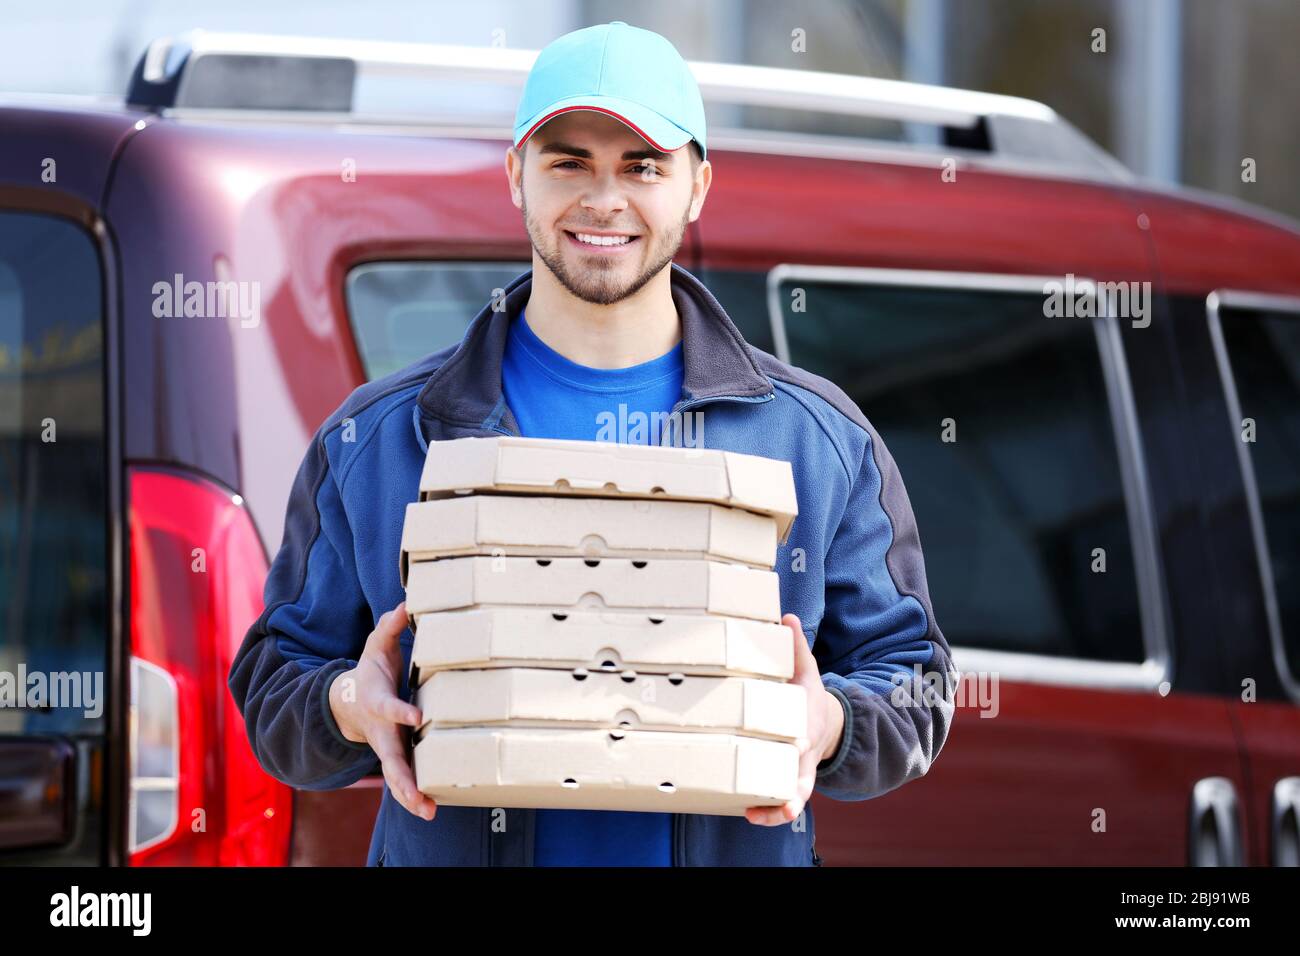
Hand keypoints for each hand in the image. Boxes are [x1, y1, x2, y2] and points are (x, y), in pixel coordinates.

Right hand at [328, 601, 437, 820]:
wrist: (349, 702)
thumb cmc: (369, 672)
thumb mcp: (375, 646)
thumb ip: (389, 627)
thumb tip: (405, 603)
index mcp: (379, 703)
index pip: (392, 708)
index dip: (403, 712)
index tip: (419, 717)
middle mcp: (383, 731)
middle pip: (390, 757)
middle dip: (403, 776)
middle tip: (418, 794)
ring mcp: (387, 748)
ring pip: (395, 777)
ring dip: (409, 795)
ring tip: (428, 811)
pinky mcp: (396, 757)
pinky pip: (402, 781)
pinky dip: (412, 796)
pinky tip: (430, 809)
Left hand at [745, 612, 844, 826]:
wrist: (823, 725)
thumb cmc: (806, 697)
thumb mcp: (805, 671)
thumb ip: (796, 647)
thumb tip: (786, 617)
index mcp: (806, 724)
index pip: (805, 734)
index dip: (801, 740)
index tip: (796, 744)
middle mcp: (803, 753)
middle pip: (800, 772)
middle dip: (790, 782)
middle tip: (781, 795)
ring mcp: (796, 772)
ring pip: (793, 796)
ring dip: (778, 809)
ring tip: (757, 815)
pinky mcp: (787, 784)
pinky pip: (781, 803)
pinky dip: (771, 813)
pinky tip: (750, 814)